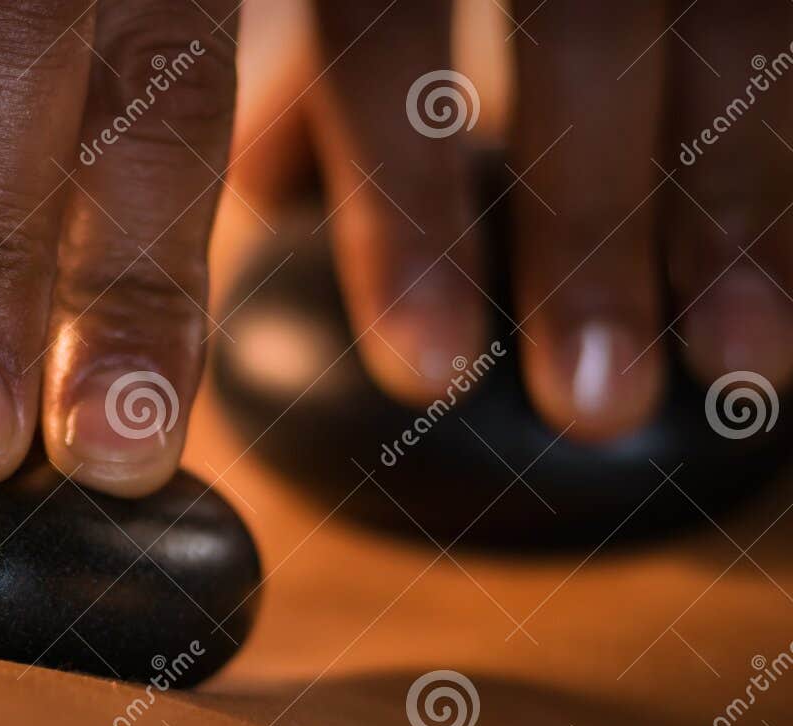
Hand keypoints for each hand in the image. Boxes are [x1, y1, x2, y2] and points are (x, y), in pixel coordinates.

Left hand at [305, 0, 792, 439]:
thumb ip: (318, 59)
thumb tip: (267, 184)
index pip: (376, 29)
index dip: (403, 207)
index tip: (427, 369)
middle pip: (582, 20)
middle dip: (588, 223)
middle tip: (593, 405)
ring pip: (737, 11)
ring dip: (735, 206)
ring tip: (740, 374)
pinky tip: (792, 293)